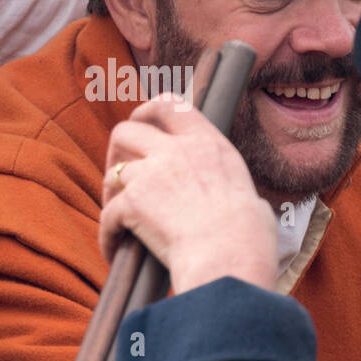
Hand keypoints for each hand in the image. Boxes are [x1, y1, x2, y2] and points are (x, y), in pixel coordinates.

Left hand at [100, 94, 276, 294]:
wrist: (230, 257)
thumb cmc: (249, 236)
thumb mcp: (250, 194)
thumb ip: (236, 191)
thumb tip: (252, 207)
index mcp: (206, 142)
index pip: (169, 104)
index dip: (147, 112)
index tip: (140, 124)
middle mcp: (174, 150)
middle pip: (126, 130)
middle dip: (116, 149)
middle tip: (119, 172)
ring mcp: (149, 174)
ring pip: (113, 174)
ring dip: (111, 195)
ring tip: (118, 219)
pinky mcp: (132, 202)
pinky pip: (108, 215)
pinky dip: (108, 234)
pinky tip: (113, 251)